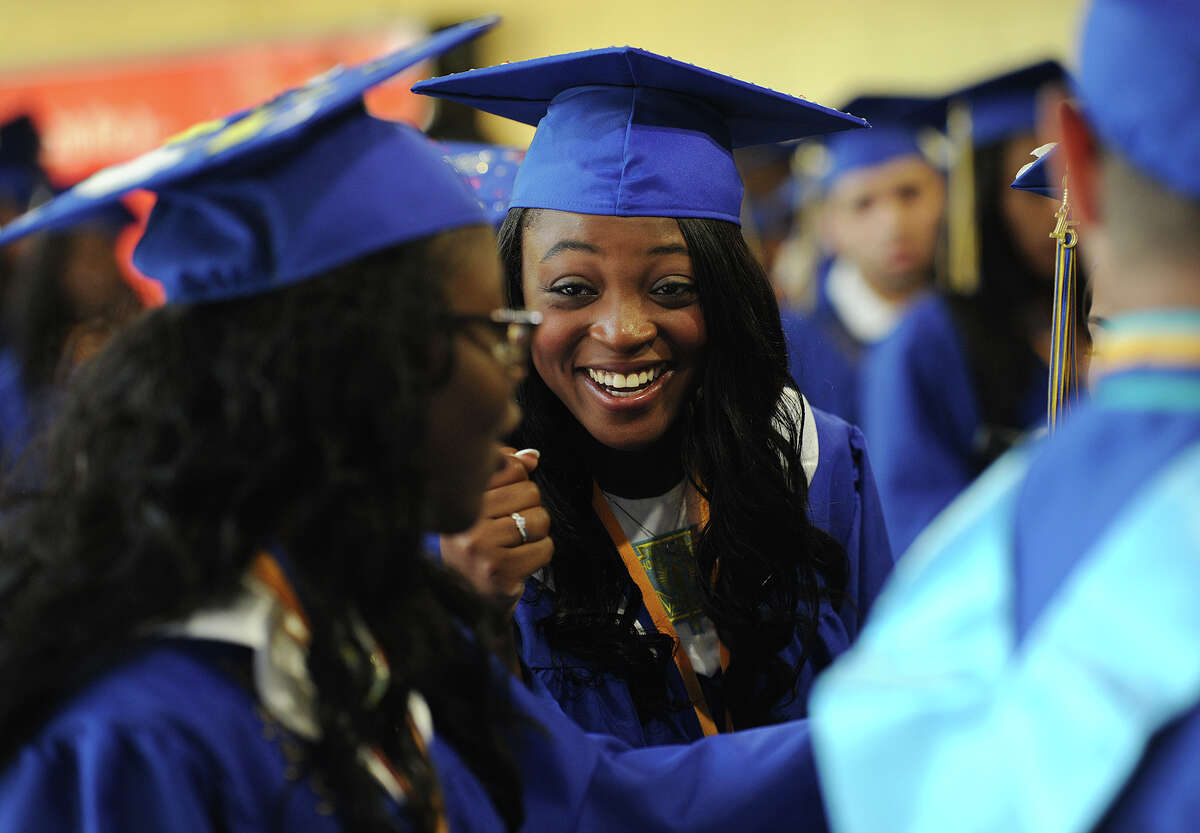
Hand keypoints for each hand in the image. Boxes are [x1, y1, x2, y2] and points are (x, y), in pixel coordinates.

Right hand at [440, 447, 552, 602]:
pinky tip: (520, 563)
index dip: (518, 484)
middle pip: (529, 492)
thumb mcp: (485, 506)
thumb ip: (506, 474)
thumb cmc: (480, 546)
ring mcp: (479, 546)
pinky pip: (545, 547)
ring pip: (539, 519)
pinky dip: (541, 555)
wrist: (471, 600)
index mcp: (459, 497)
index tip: (503, 505)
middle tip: (509, 531)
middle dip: (530, 511)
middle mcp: (464, 520)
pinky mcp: (499, 570)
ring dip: (536, 534)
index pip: (510, 467)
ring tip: (514, 546)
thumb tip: (532, 457)